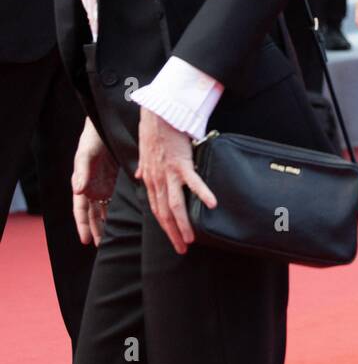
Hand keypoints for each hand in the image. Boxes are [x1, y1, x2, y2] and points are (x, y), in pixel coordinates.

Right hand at [71, 117, 117, 246]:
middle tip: (100, 246)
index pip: (80, 210)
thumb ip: (81, 172)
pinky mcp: (114, 183)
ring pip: (104, 211)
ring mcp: (103, 186)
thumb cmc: (92, 140)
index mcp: (81, 184)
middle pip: (92, 215)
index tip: (85, 240)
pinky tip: (122, 223)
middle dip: (95, 230)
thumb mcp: (85, 154)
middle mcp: (91, 188)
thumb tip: (77, 191)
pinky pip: (115, 201)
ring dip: (105, 225)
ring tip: (109, 240)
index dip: (82, 225)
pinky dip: (117, 212)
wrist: (107, 127)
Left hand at [134, 109, 216, 254]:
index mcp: (150, 179)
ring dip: (182, 224)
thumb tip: (140, 177)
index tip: (173, 239)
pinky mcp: (180, 163)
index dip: (164, 227)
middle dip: (172, 233)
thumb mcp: (143, 153)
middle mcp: (157, 180)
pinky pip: (192, 182)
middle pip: (164, 213)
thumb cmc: (153, 131)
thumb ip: (143, 168)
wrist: (157, 113)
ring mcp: (168, 173)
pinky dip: (202, 194)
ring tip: (191, 239)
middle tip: (182, 249)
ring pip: (174, 205)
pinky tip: (212, 205)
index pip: (156, 209)